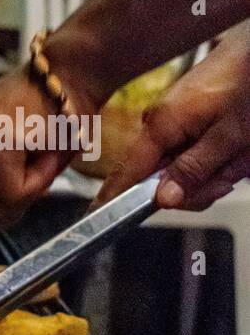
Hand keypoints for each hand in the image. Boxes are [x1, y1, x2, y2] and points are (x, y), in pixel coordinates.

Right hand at [96, 20, 249, 211]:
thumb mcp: (231, 136)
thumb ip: (194, 170)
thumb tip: (162, 198)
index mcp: (161, 126)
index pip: (127, 173)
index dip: (115, 199)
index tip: (98, 218)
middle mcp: (160, 123)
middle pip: (161, 178)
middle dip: (198, 186)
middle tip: (228, 178)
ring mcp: (173, 120)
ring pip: (182, 167)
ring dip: (214, 170)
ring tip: (241, 156)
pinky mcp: (188, 117)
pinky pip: (195, 151)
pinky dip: (218, 156)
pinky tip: (238, 146)